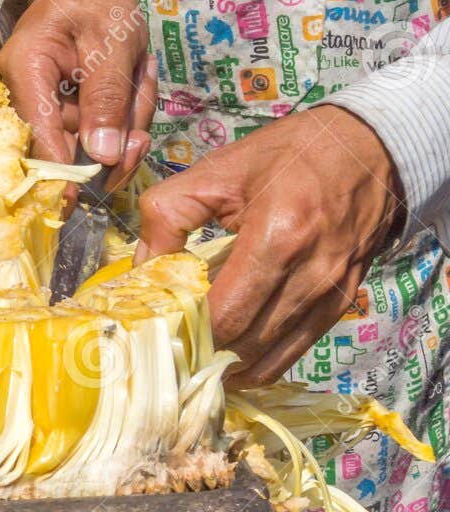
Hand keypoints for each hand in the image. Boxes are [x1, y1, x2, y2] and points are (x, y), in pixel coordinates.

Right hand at [0, 0, 155, 179]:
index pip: (39, 132)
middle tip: (145, 113)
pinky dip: (125, 110)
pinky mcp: (64, 105)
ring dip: (128, 116)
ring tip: (142, 72)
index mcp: (27, 69)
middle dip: (118, 132)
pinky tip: (135, 79)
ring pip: (92, 136)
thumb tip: (103, 156)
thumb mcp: (114, 42)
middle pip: (70, 142)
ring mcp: (45, 101)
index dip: (59, 171)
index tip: (76, 201)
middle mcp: (26, 91)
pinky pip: (98, 125)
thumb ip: (108, 99)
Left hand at [134, 106, 404, 383]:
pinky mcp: (343, 301)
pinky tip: (233, 361)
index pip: (226, 313)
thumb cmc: (289, 154)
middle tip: (166, 354)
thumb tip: (141, 268)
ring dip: (230, 365)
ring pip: (272, 356)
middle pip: (246, 342)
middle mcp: (311, 273)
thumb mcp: (218, 170)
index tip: (156, 333)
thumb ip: (168, 215)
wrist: (369, 146)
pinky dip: (262, 362)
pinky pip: (297, 349)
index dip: (188, 332)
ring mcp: (332, 292)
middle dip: (203, 353)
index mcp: (278, 237)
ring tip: (192, 362)